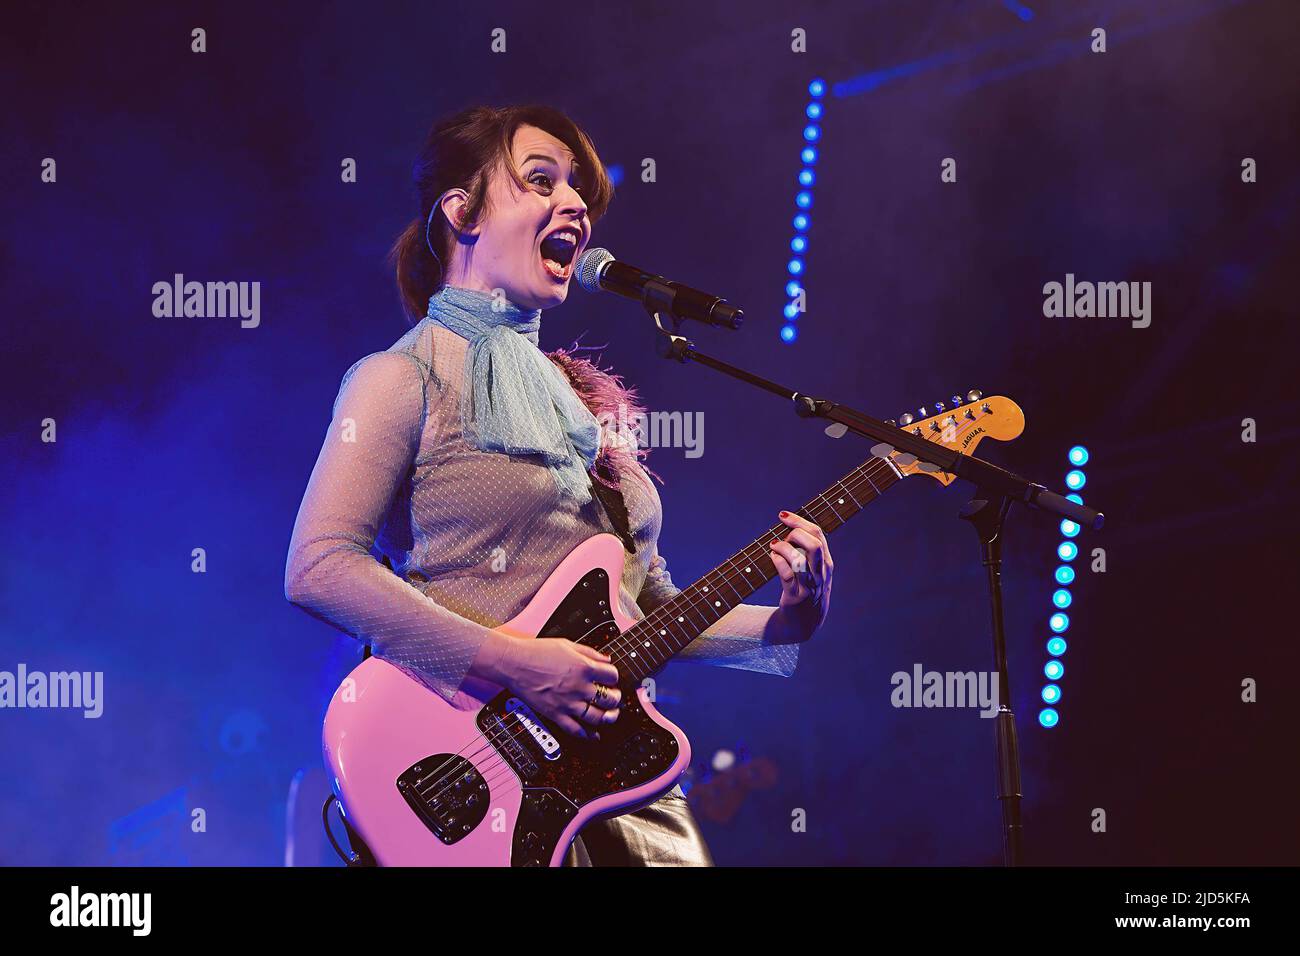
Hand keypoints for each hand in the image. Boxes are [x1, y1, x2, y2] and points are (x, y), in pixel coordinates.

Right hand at [496, 635, 622, 737]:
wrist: (513, 663)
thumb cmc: (536, 652)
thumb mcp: (567, 644)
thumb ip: (589, 652)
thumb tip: (605, 658)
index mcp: (584, 667)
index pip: (612, 676)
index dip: (614, 676)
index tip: (610, 678)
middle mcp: (579, 687)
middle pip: (610, 698)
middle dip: (616, 698)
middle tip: (614, 697)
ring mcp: (568, 703)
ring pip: (598, 717)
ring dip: (608, 717)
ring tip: (610, 715)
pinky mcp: (555, 714)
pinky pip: (575, 729)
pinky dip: (587, 735)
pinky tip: (593, 735)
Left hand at [768, 510, 832, 638]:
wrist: (804, 624)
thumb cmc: (807, 592)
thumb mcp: (816, 572)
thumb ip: (809, 552)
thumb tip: (790, 528)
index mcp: (827, 564)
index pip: (818, 534)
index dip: (799, 521)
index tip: (782, 515)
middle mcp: (820, 574)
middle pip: (813, 545)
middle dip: (795, 534)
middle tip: (783, 536)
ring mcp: (809, 586)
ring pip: (799, 560)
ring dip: (783, 548)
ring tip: (774, 547)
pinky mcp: (795, 597)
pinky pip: (787, 575)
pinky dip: (777, 561)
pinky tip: (772, 557)